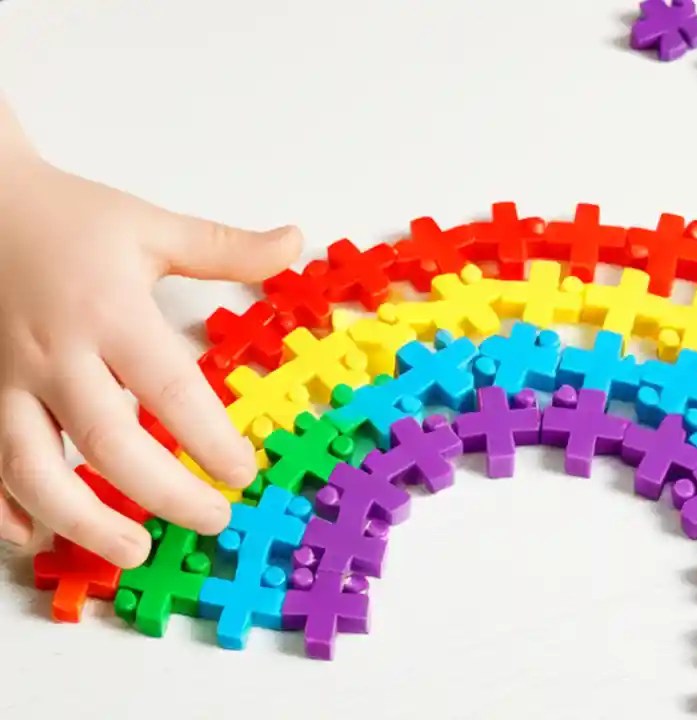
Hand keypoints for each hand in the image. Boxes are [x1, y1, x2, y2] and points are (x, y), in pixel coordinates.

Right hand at [0, 144, 301, 566]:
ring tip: (133, 552)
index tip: (244, 473)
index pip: (169, 388)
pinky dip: (3, 509)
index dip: (209, 438)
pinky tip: (35, 539)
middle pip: (107, 441)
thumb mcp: (151, 226)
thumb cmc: (67, 220)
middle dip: (163, 492)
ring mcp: (5, 379)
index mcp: (110, 313)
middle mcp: (55, 354)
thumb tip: (296, 241)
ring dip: (81, 520)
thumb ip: (225, 247)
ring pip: (31, 468)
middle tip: (212, 520)